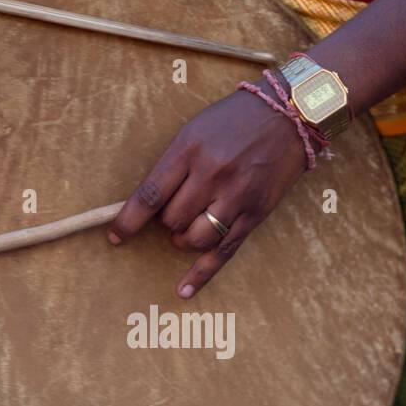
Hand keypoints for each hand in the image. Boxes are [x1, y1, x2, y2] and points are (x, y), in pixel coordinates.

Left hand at [108, 89, 310, 298]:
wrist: (289, 115)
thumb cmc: (235, 120)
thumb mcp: (195, 129)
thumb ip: (173, 165)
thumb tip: (151, 205)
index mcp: (190, 149)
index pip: (151, 194)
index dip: (129, 221)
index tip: (116, 236)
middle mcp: (212, 174)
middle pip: (172, 220)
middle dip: (167, 222)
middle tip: (177, 209)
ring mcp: (236, 196)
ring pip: (195, 240)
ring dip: (184, 240)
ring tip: (188, 229)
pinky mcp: (255, 213)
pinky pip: (224, 252)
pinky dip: (201, 274)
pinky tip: (184, 290)